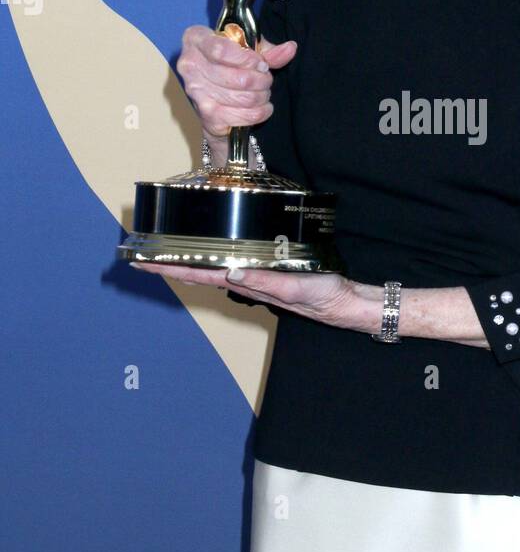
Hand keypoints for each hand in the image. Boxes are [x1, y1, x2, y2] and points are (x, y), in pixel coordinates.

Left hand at [130, 261, 358, 325]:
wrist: (346, 302)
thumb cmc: (322, 295)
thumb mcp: (293, 286)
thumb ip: (263, 280)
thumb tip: (231, 271)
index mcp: (245, 283)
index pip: (198, 273)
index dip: (169, 267)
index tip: (143, 262)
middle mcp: (244, 280)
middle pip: (197, 270)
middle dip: (169, 262)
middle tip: (141, 253)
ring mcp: (253, 276)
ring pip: (211, 266)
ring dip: (186, 259)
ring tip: (165, 249)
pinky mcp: (266, 270)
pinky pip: (230, 262)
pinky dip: (213, 255)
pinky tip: (210, 249)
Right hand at [176, 25, 296, 137]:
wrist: (216, 100)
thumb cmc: (231, 66)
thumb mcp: (249, 51)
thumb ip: (268, 50)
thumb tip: (290, 48)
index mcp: (196, 39)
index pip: (221, 50)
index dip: (248, 59)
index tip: (261, 63)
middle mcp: (189, 65)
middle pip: (237, 77)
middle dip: (261, 80)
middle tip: (266, 80)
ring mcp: (196, 92)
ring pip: (243, 97)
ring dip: (262, 96)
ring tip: (264, 93)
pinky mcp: (207, 115)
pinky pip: (244, 115)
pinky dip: (260, 112)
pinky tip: (261, 107)